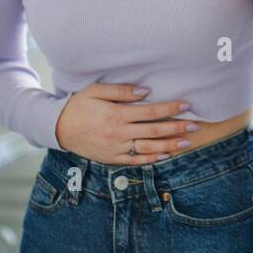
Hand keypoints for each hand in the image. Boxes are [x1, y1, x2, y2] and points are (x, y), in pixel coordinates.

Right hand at [53, 83, 199, 164]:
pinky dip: (151, 159)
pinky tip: (165, 155)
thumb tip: (145, 92)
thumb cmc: (78, 106)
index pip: (149, 112)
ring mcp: (115, 148)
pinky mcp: (112, 158)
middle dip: (176, 128)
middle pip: (153, 131)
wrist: (58, 129)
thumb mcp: (95, 91)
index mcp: (116, 115)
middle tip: (195, 125)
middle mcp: (118, 133)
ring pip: (148, 148)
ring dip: (169, 145)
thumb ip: (120, 91)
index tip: (186, 105)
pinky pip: (135, 160)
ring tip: (187, 142)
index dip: (170, 108)